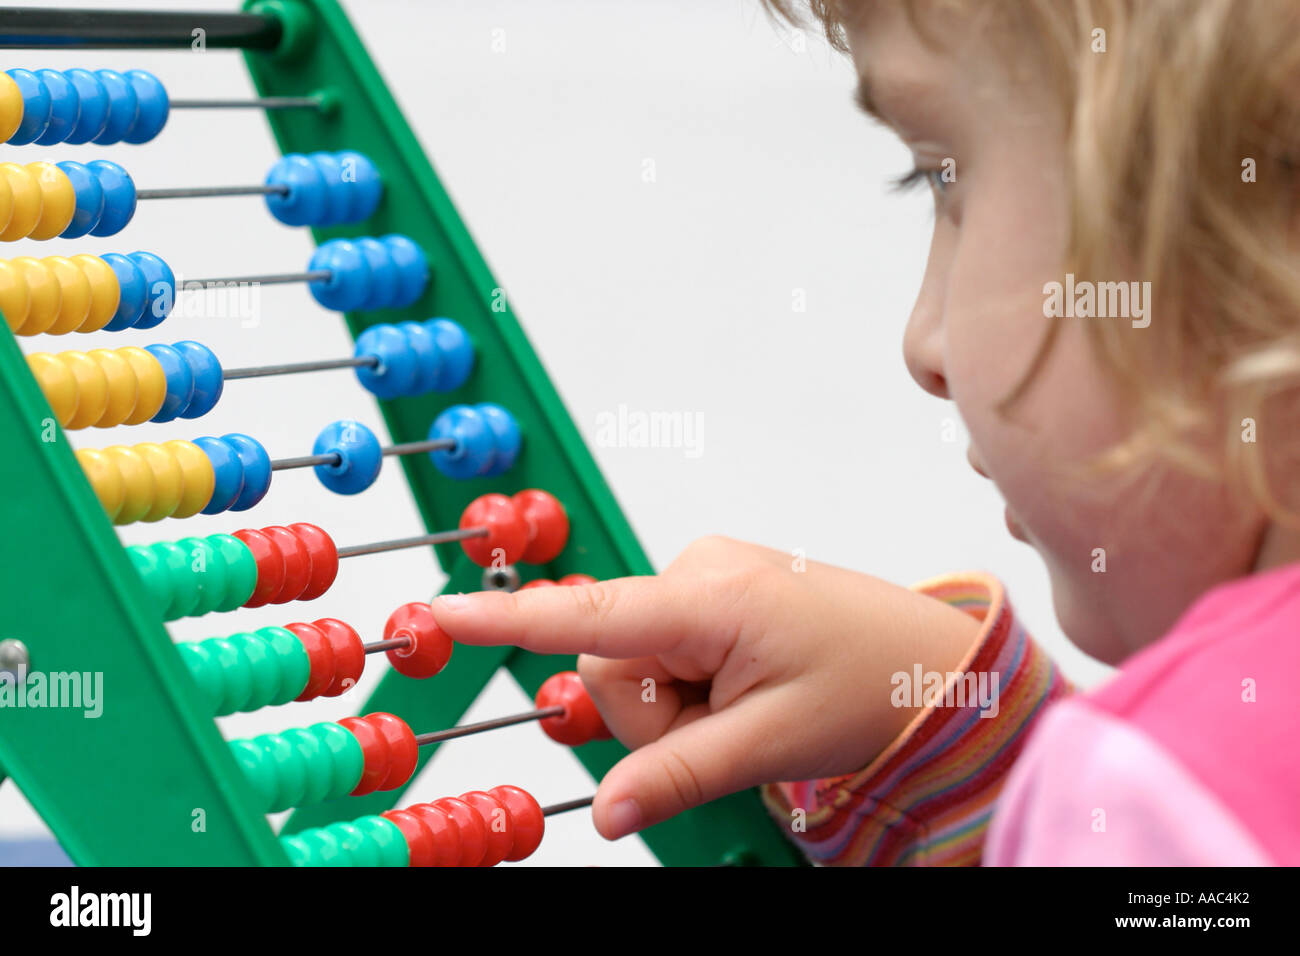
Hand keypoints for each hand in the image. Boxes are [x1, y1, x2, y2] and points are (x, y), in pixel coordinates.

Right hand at [430, 536, 980, 838]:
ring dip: (673, 709)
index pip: (588, 614)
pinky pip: (661, 652)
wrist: (933, 660)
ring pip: (632, 664)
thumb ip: (678, 774)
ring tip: (743, 710)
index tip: (441, 616)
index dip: (507, 621)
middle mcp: (696, 571)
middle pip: (608, 663)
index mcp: (711, 596)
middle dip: (649, 718)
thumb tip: (606, 812)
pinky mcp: (710, 595)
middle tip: (723, 732)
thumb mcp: (772, 743)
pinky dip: (686, 690)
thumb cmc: (874, 681)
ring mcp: (703, 579)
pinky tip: (739, 693)